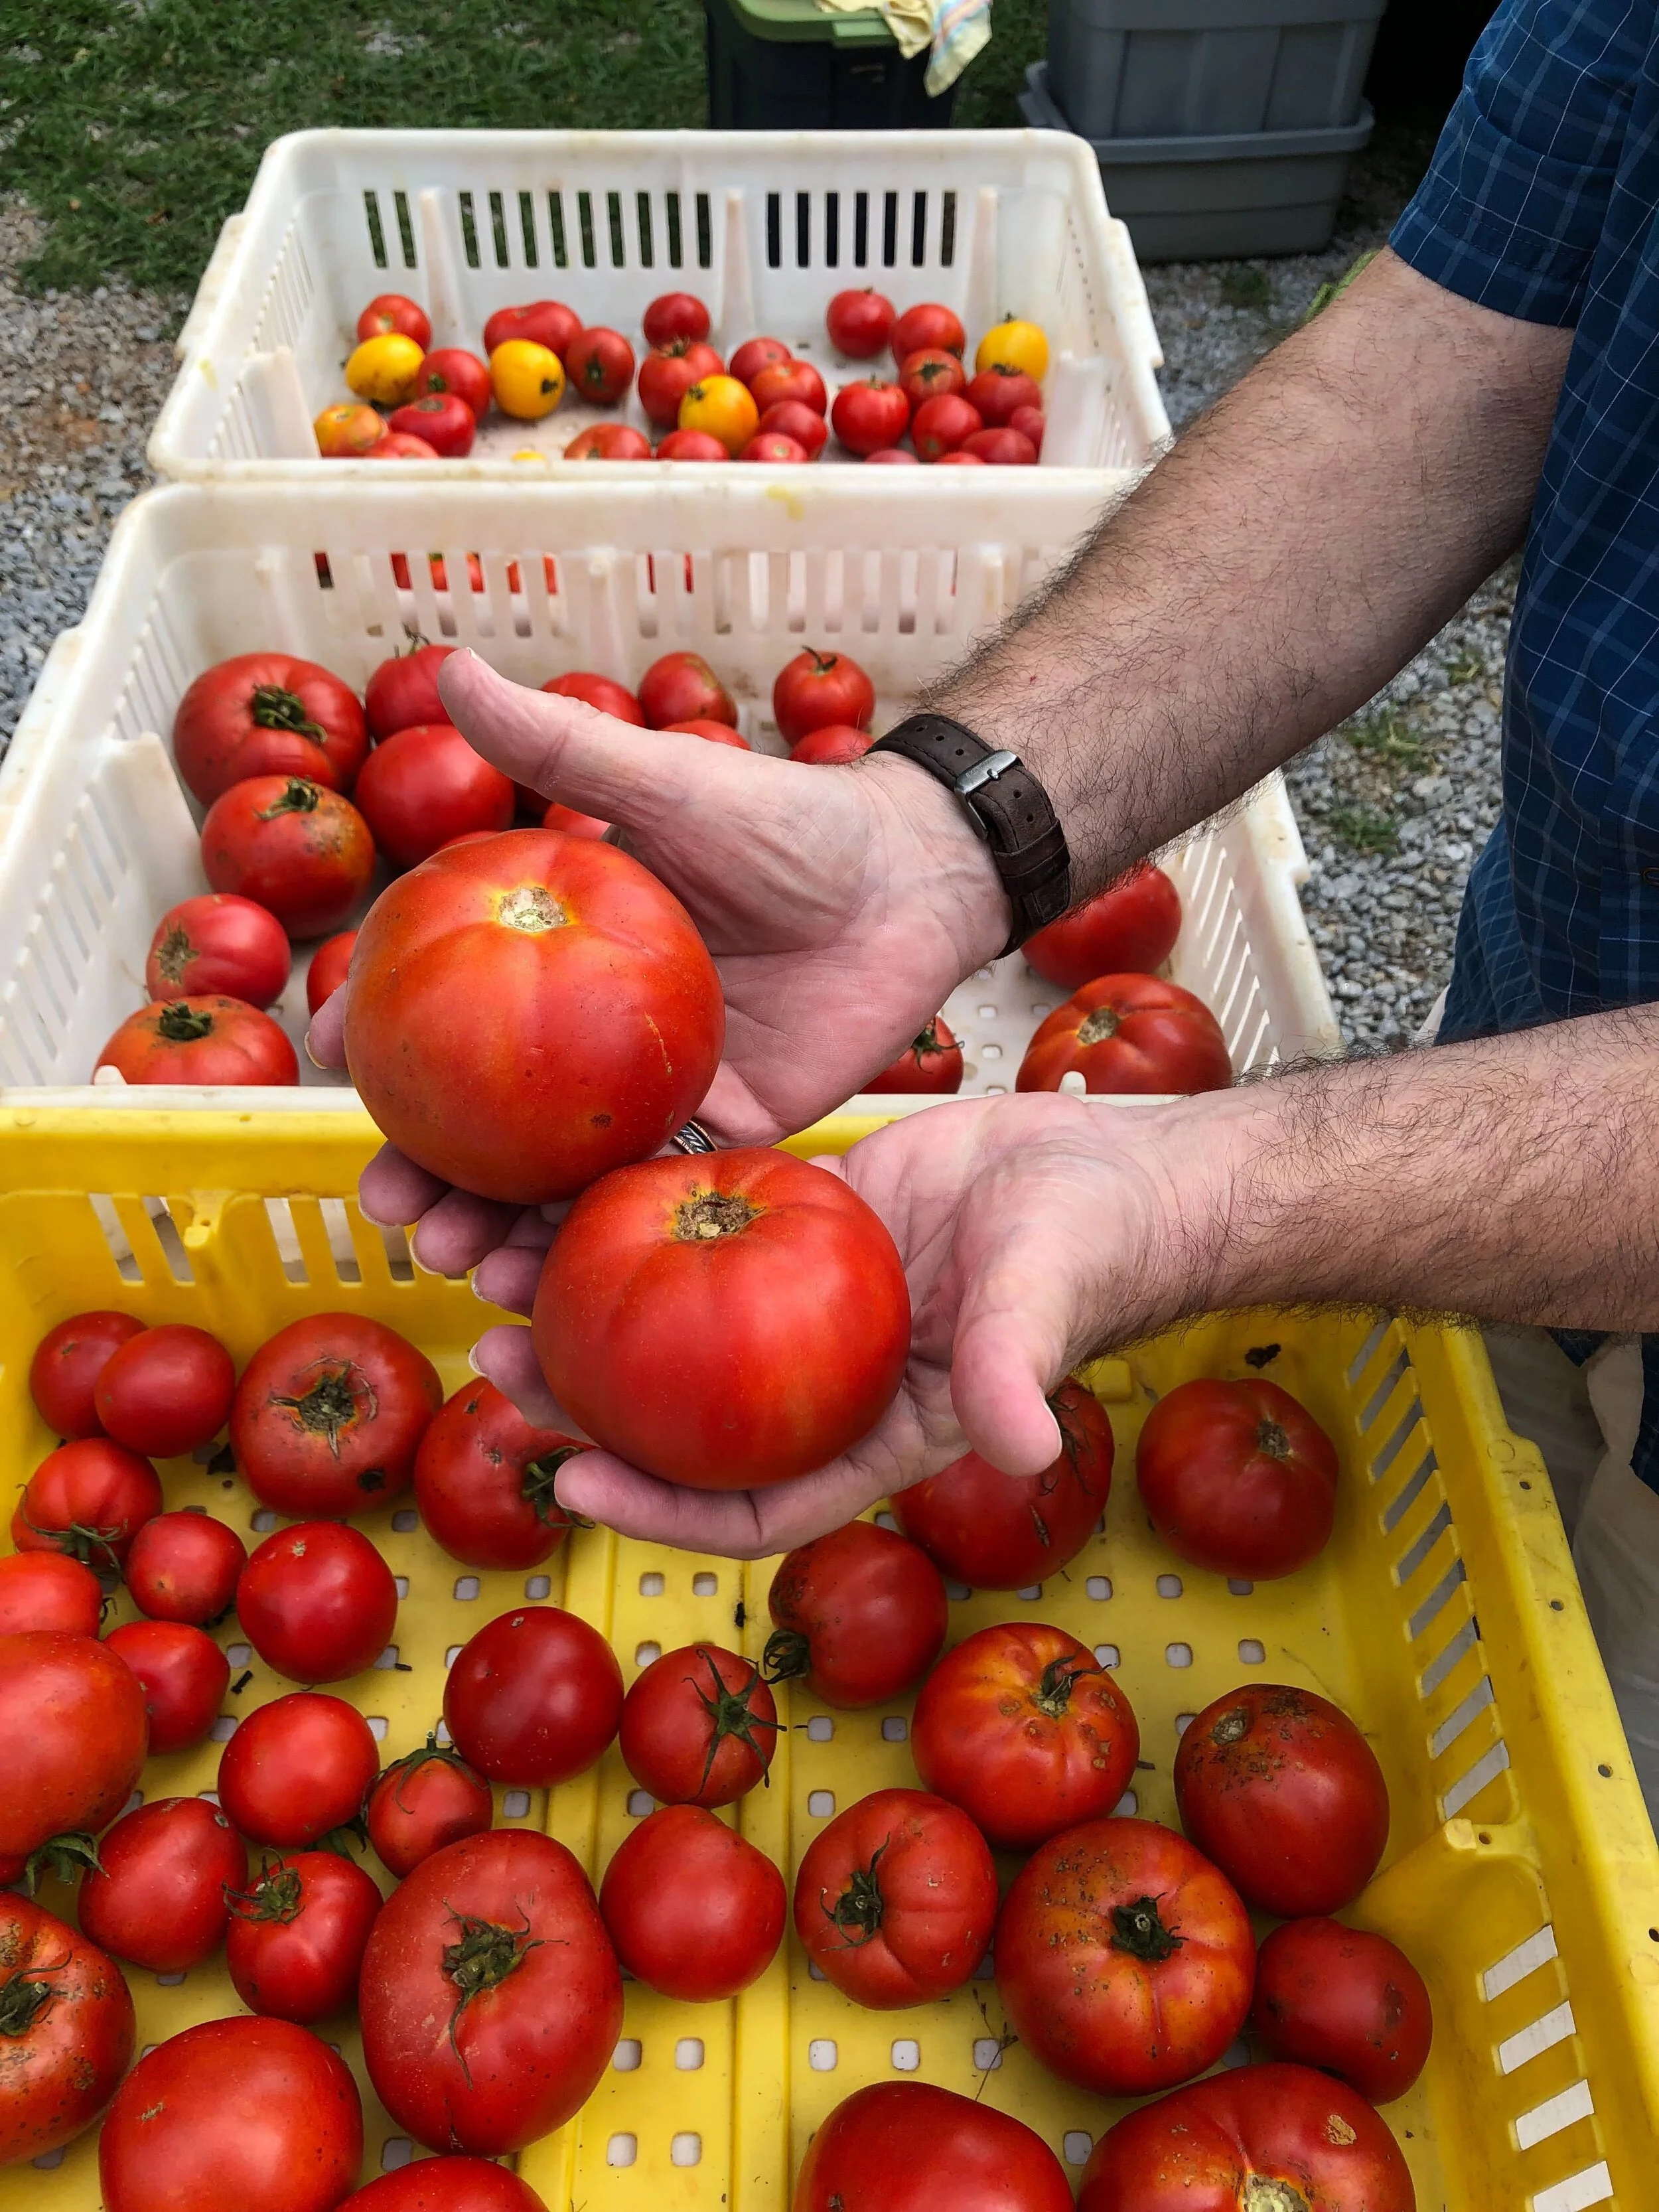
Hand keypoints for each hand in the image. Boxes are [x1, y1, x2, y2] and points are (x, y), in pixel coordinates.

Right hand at [306, 652, 1007, 1272]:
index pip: (449, 1002)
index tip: (327, 1074)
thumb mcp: (668, 784)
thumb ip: (563, 745)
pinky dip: (604, 1231)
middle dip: (430, 1171)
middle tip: (389, 1208)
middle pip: (494, 1117)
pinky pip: (658, 1190)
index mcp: (562, 953)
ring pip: (564, 1174)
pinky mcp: (730, 1126)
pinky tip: (557, 1272)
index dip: (383, 1042)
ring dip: (505, 1226)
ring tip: (460, 1260)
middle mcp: (596, 1032)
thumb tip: (452, 665)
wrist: (912, 880)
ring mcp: (661, 1088)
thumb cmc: (789, 820)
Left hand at [468, 1092, 1227, 1556]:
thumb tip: (1021, 1453)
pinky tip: (562, 1193)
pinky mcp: (802, 1220)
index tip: (575, 1490)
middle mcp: (825, 1383)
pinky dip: (638, 1219)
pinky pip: (704, 1225)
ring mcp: (806, 1304)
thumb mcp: (1046, 1306)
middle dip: (589, 1412)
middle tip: (498, 1371)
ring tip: (496, 1277)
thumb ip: (1020, 1375)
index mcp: (875, 1434)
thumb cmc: (1091, 1248)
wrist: (1103, 1162)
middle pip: (684, 1423)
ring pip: (676, 1325)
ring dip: (590, 1310)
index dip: (662, 1514)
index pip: (754, 1505)